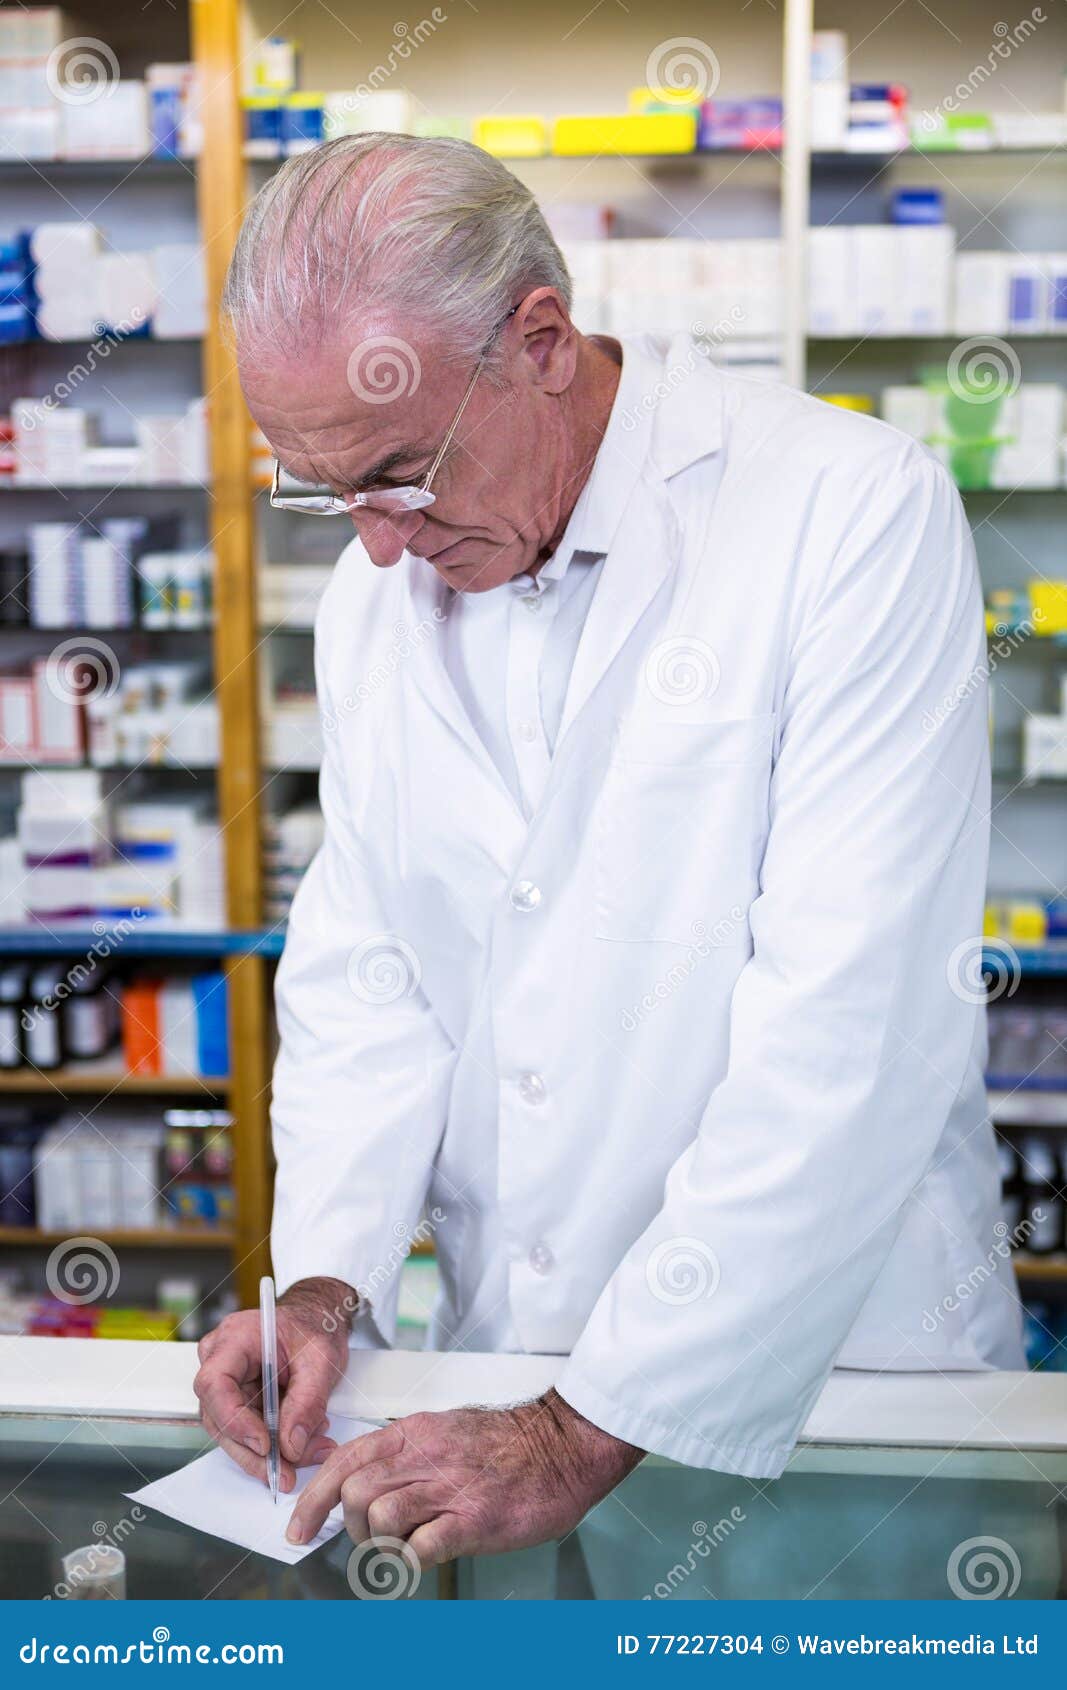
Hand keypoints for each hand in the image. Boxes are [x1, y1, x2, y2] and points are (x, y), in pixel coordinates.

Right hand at [193, 1275, 354, 1491]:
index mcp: (235, 1337)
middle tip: (286, 1474)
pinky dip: (274, 1446)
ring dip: (267, 1455)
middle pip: (220, 1416)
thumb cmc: (315, 1328)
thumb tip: (292, 1446)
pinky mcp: (238, 1399)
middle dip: (254, 1452)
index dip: (235, 1420)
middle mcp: (220, 1359)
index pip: (215, 1383)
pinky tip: (302, 1447)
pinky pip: (247, 1431)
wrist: (317, 1322)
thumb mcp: (321, 1360)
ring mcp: (226, 1381)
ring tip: (307, 1455)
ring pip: (231, 1432)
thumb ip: (307, 1403)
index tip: (265, 1444)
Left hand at [286, 1388, 643, 1564]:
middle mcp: (424, 1457)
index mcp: (413, 1433)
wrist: (562, 1446)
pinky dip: (410, 1563)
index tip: (298, 1527)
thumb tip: (366, 1482)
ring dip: (379, 1546)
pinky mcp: (474, 1519)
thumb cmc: (508, 1444)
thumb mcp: (446, 1430)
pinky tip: (423, 1559)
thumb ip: (406, 1453)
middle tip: (370, 1540)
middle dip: (349, 1526)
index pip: (344, 1460)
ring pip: (379, 1518)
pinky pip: (421, 1547)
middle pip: (353, 1493)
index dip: (312, 1498)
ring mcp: (449, 1488)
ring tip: (402, 1549)